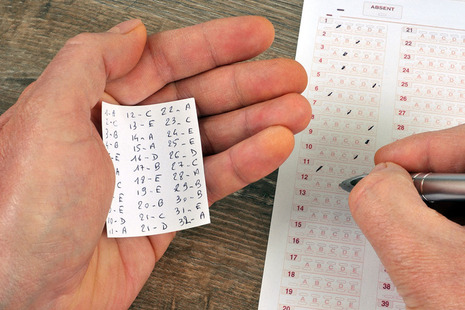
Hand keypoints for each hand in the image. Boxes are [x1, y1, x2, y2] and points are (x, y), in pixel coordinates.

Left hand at [0, 17, 309, 308]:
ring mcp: (150, 172)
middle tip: (289, 76)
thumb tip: (131, 32)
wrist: (29, 300)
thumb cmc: (20, 215)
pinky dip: (246, 162)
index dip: (214, 46)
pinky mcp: (167, 209)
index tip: (253, 37)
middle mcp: (125, 134)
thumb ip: (90, 63)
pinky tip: (272, 145)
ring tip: (295, 110)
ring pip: (214, 137)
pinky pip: (213, 179)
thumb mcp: (46, 119)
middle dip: (249, 84)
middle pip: (199, 97)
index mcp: (94, 103)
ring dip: (258, 121)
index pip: (164, 61)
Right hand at [349, 125, 464, 308]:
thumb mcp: (425, 265)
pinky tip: (442, 256)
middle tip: (394, 193)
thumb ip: (383, 206)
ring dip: (437, 213)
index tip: (387, 162)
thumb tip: (374, 182)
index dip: (422, 148)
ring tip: (420, 236)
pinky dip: (450, 236)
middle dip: (426, 182)